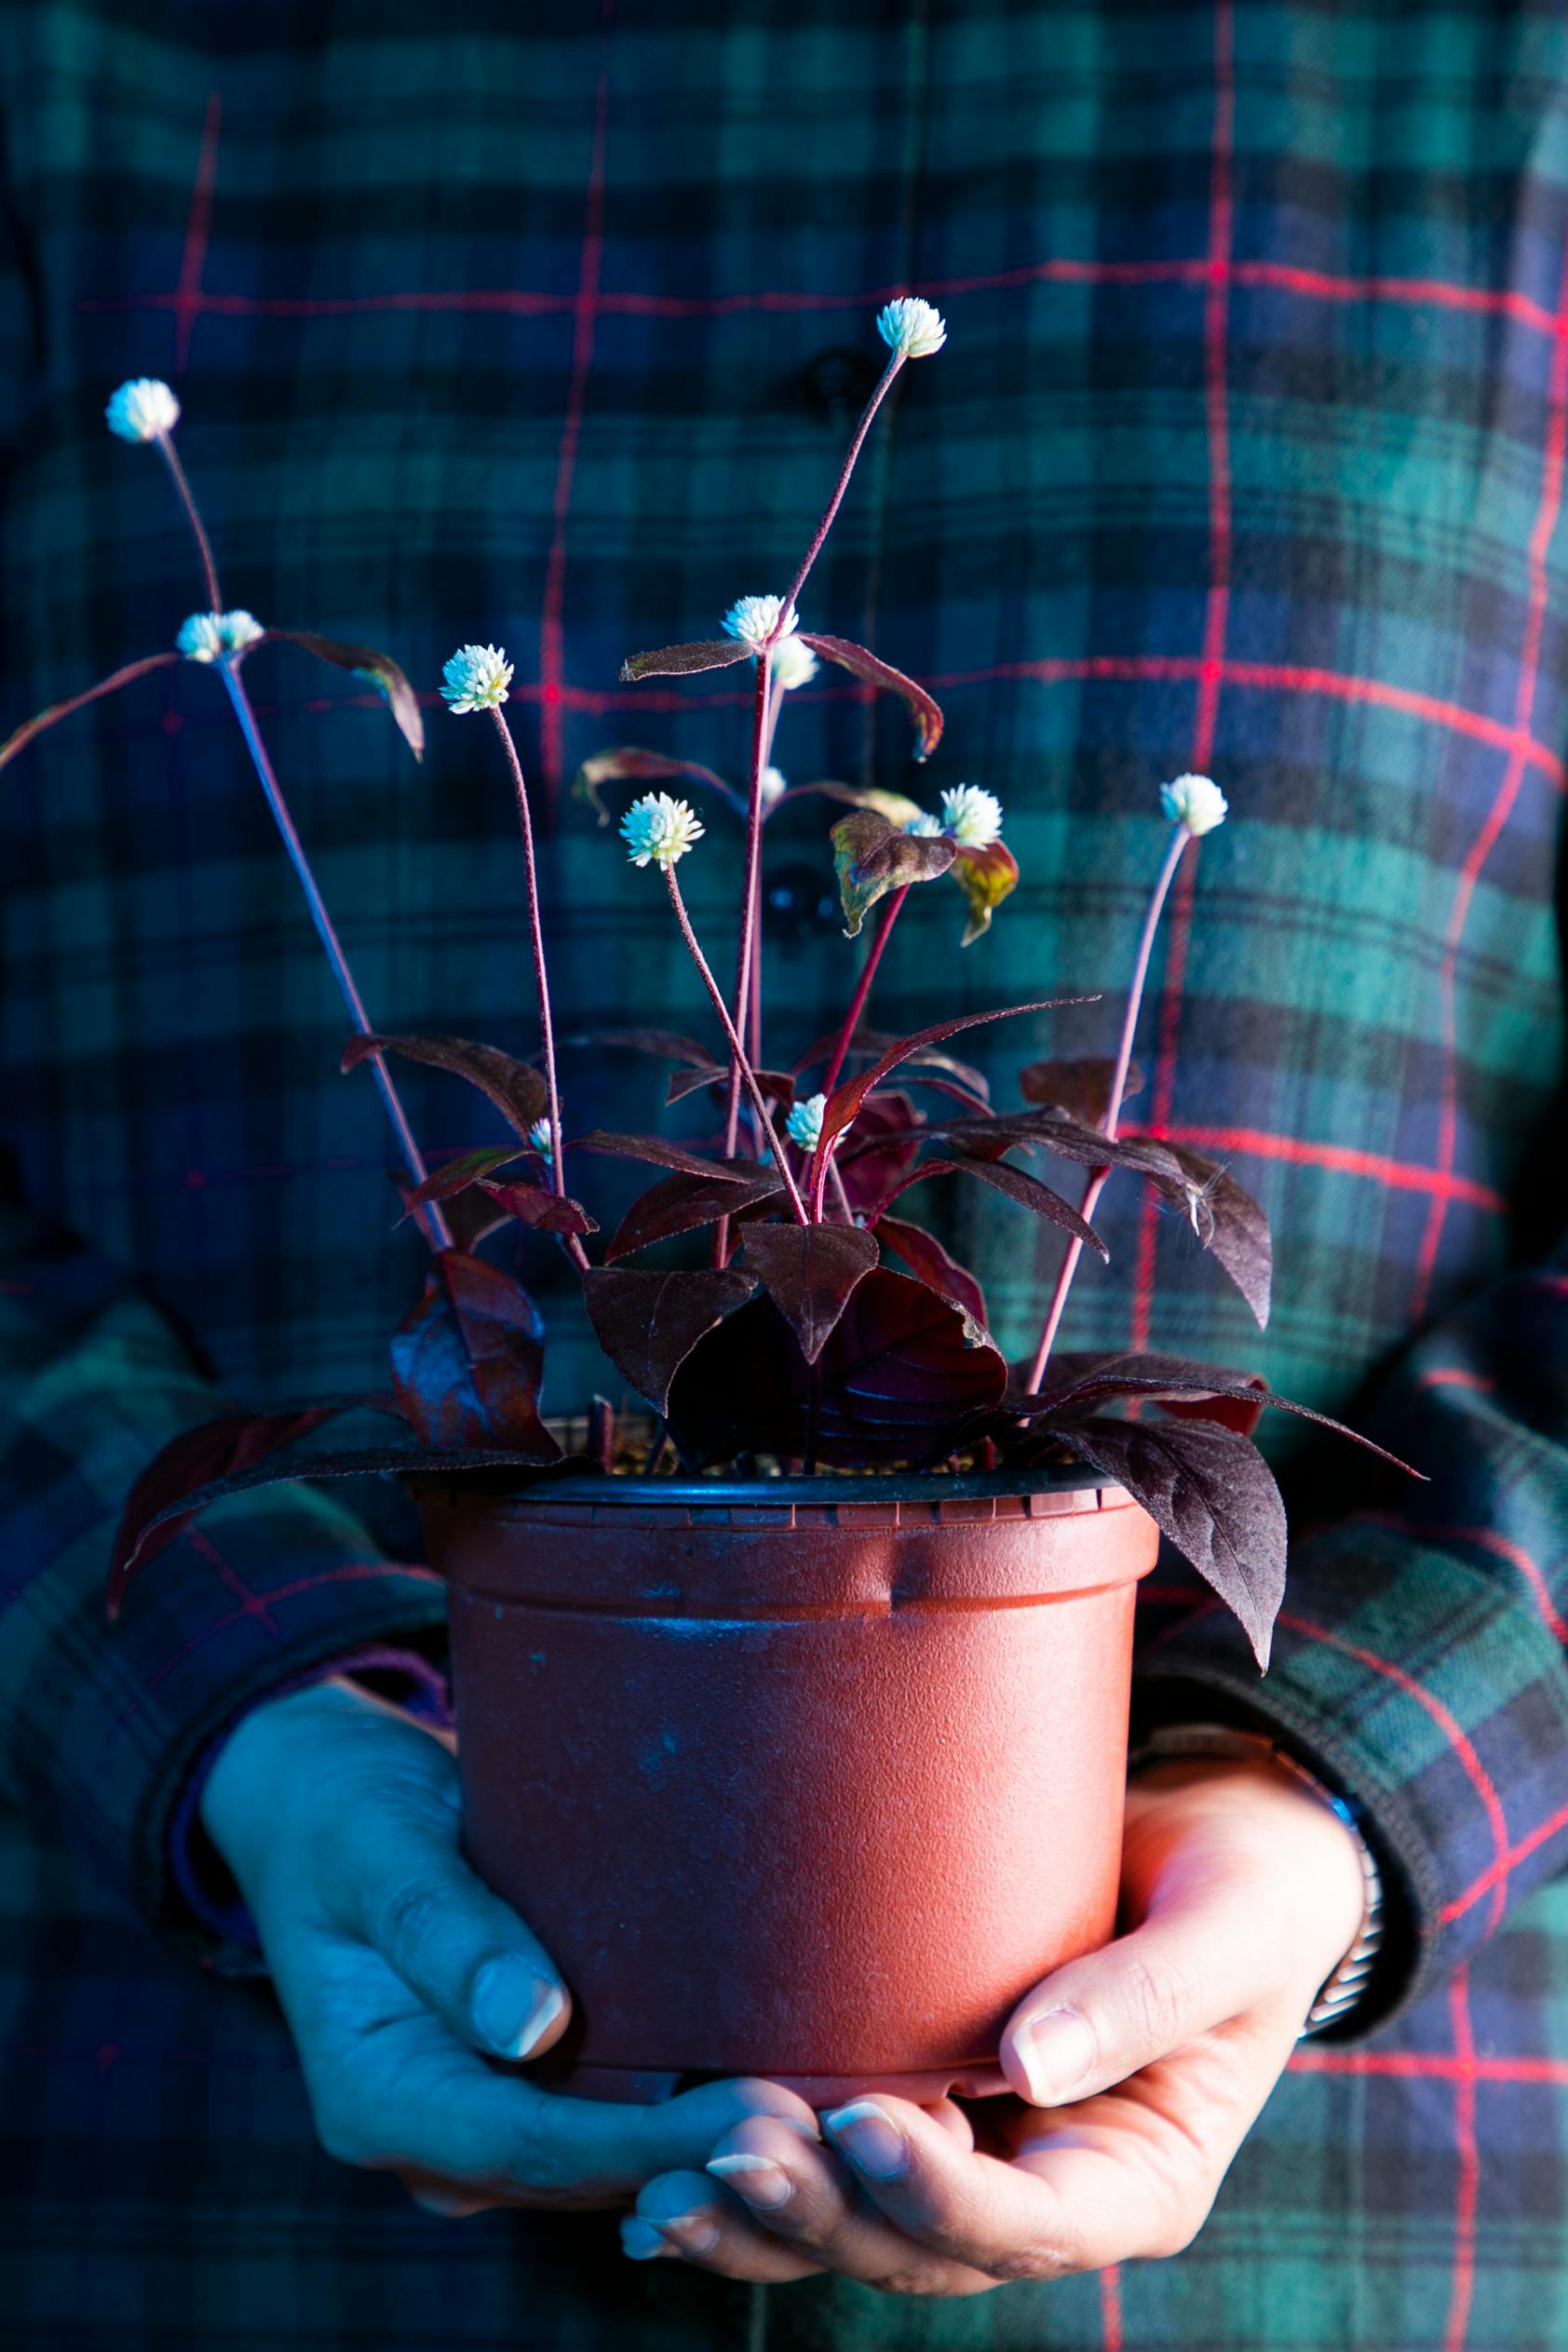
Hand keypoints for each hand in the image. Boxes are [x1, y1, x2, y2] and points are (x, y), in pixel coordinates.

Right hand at [200, 1677, 815, 2213]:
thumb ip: (447, 1929)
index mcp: (377, 2097)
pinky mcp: (522, 2088)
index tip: (756, 2110)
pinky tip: (784, 2084)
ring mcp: (477, 2121)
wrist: (323, 1806)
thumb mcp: (382, 1849)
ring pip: (609, 2162)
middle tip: (830, 2123)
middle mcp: (429, 2137)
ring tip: (833, 2114)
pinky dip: (689, 2111)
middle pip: (584, 2172)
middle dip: (705, 2158)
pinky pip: (612, 2120)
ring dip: (711, 2146)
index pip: (532, 2144)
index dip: (649, 2140)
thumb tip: (532, 2023)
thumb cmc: (350, 1813)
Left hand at [624, 1754, 1366, 2287]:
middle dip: (819, 2211)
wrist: (1219, 1842)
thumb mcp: (1228, 1930)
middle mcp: (1045, 2189)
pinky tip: (657, 2186)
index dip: (940, 2195)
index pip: (1030, 2228)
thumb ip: (1146, 1994)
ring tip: (667, 2185)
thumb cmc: (1243, 1882)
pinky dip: (750, 2184)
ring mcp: (976, 2154)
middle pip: (919, 2244)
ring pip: (857, 2225)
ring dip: (763, 2214)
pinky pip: (831, 2164)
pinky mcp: (920, 2098)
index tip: (864, 2124)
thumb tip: (1028, 2066)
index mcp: (1137, 2180)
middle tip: (726, 2147)